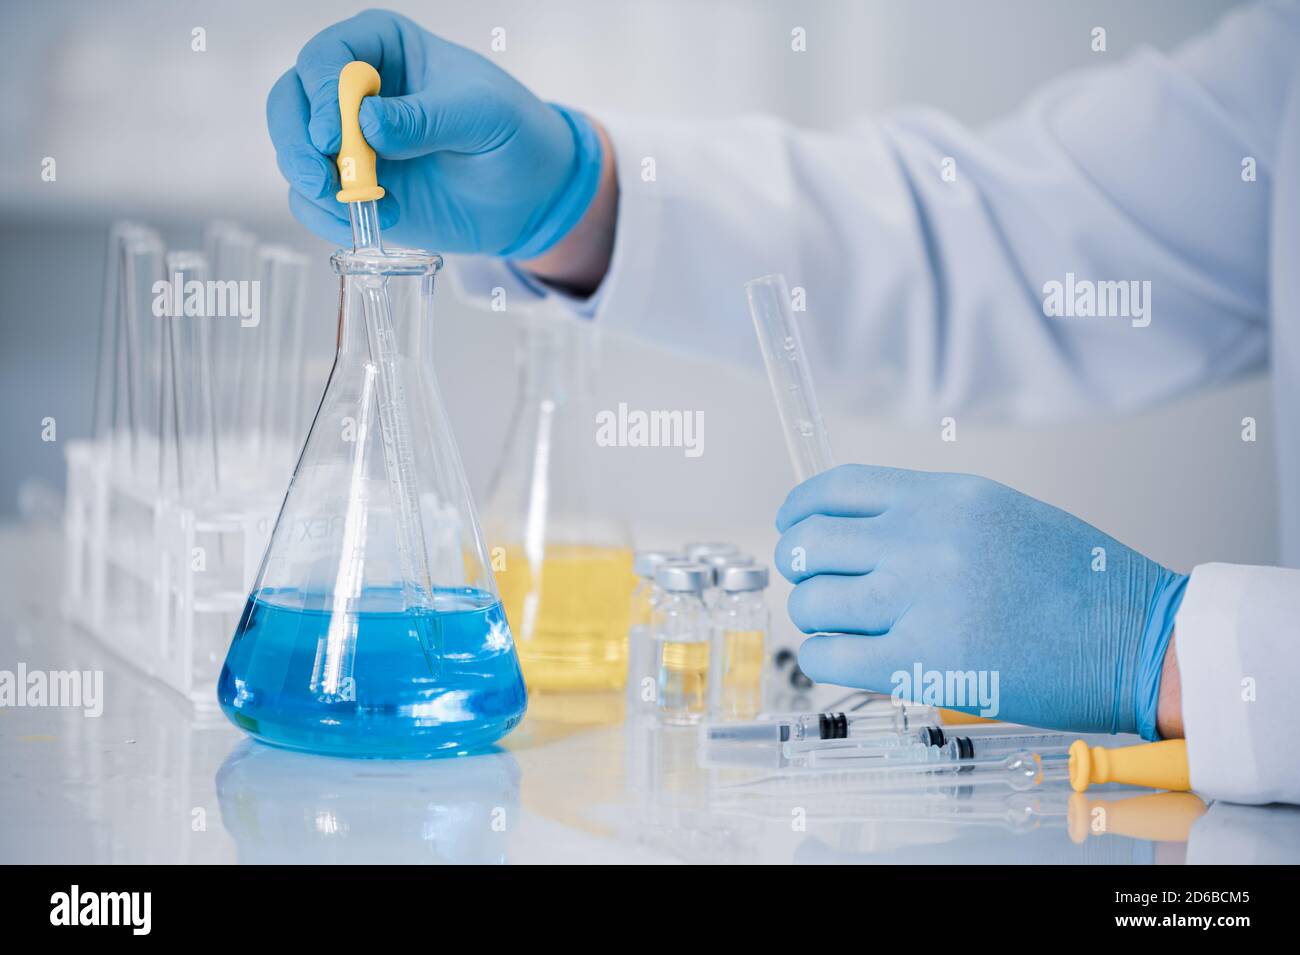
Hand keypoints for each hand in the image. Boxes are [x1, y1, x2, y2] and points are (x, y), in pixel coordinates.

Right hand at [266, 9, 603, 258]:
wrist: (531, 194)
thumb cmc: (514, 133)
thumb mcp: (484, 115)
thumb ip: (427, 117)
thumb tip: (367, 124)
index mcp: (382, 46)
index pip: (327, 56)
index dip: (322, 94)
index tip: (336, 138)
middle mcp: (353, 89)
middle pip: (291, 101)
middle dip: (297, 142)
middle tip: (322, 180)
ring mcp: (348, 140)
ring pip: (293, 152)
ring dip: (313, 186)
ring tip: (361, 209)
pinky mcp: (353, 187)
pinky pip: (313, 201)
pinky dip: (329, 217)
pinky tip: (373, 224)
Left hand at [775, 465, 1187, 737]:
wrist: (1136, 638)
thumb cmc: (1077, 580)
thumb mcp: (999, 512)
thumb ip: (925, 514)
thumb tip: (855, 530)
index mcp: (943, 496)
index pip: (833, 488)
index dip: (799, 509)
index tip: (794, 526)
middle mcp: (921, 540)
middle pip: (809, 544)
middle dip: (801, 566)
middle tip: (819, 584)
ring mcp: (918, 602)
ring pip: (812, 601)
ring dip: (817, 616)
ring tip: (844, 626)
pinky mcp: (922, 664)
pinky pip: (830, 656)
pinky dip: (825, 658)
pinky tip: (848, 658)